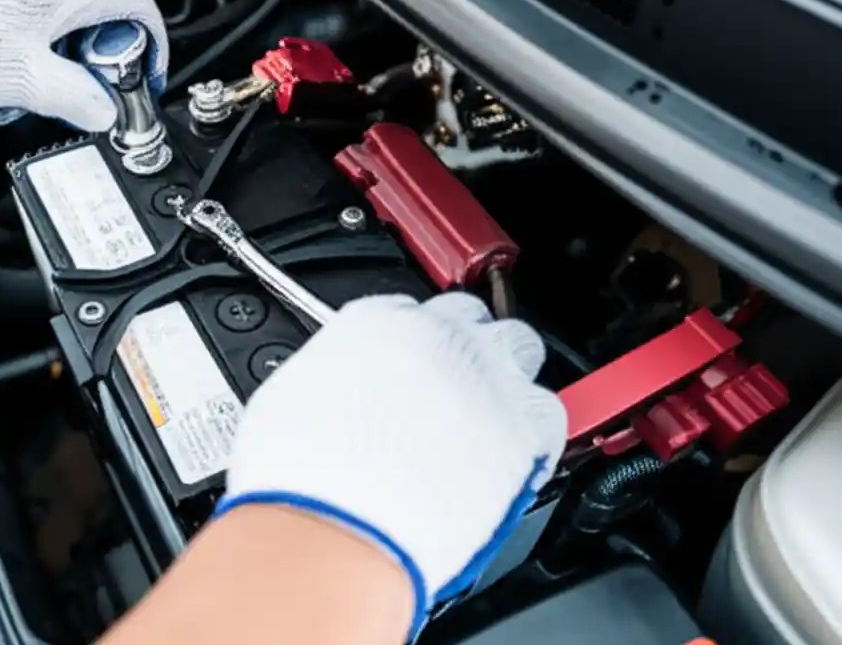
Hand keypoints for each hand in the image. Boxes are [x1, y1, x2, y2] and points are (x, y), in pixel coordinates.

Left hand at [0, 0, 167, 131]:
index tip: (143, 75)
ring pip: (44, 22)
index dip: (150, 43)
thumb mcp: (18, 83)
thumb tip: (105, 110)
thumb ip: (73, 98)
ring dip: (41, 62)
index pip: (132, 3)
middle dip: (84, 64)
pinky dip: (9, 49)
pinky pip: (8, 17)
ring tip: (7, 93)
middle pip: (87, 18)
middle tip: (67, 97)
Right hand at [219, 293, 566, 631]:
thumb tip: (341, 392)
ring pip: (521, 348)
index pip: (412, 310)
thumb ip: (334, 378)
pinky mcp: (522, 430)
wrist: (334, 531)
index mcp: (377, 323)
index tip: (412, 368)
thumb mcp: (291, 398)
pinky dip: (535, 432)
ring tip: (486, 418)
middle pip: (473, 319)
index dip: (415, 344)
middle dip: (465, 348)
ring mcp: (486, 379)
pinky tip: (510, 457)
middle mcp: (438, 339)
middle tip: (451, 390)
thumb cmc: (301, 478)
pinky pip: (550, 414)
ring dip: (506, 376)